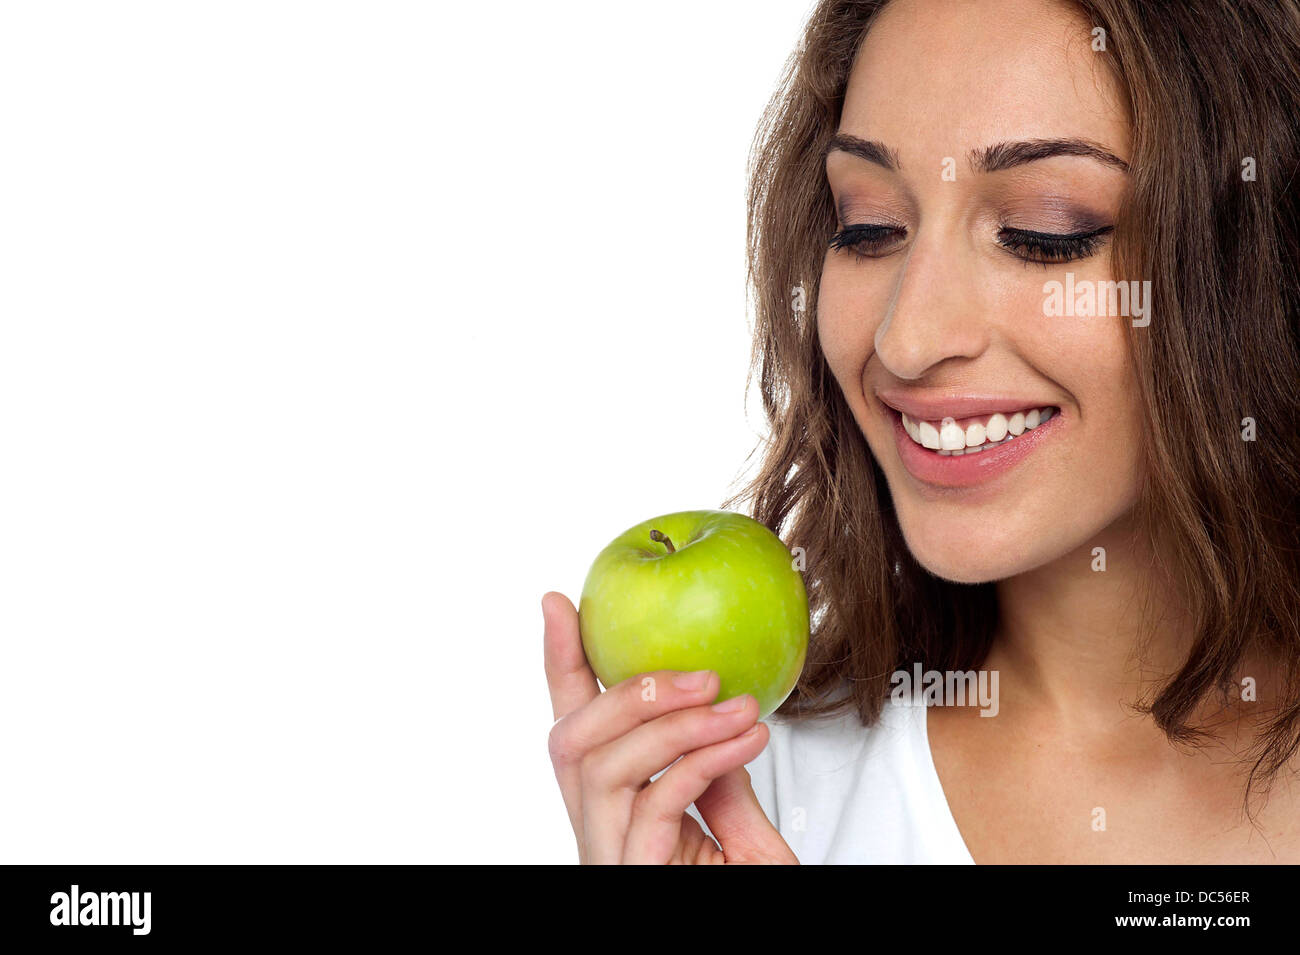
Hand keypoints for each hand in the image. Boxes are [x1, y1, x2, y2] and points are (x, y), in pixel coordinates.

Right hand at [543, 591, 797, 863]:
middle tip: (701, 673)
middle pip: (572, 741)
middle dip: (626, 690)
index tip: (560, 604)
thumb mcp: (748, 842)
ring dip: (676, 723)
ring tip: (739, 707)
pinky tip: (746, 741)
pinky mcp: (634, 872)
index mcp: (614, 819)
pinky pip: (657, 800)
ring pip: (606, 765)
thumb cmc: (752, 909)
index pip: (577, 734)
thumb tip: (717, 724)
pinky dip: (702, 761)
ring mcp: (612, 856)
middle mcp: (601, 835)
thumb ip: (726, 791)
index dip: (562, 665)